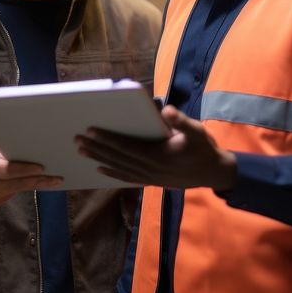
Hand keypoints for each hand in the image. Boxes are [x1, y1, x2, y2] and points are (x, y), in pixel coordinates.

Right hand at [0, 142, 61, 211]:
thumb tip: (22, 153)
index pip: (8, 169)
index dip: (26, 170)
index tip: (43, 168)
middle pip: (14, 184)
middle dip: (36, 181)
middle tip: (55, 179)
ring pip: (10, 193)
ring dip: (28, 187)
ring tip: (45, 181)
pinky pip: (2, 200)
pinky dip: (13, 192)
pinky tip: (23, 186)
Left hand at [76, 105, 236, 189]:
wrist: (213, 172)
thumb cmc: (204, 148)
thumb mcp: (197, 131)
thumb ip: (181, 121)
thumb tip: (166, 110)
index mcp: (158, 155)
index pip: (126, 146)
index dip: (107, 139)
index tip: (90, 131)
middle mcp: (150, 169)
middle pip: (117, 158)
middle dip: (96, 148)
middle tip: (77, 140)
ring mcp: (150, 177)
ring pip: (119, 168)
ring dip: (99, 159)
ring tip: (82, 151)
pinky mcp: (152, 182)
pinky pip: (127, 178)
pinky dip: (112, 173)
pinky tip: (100, 169)